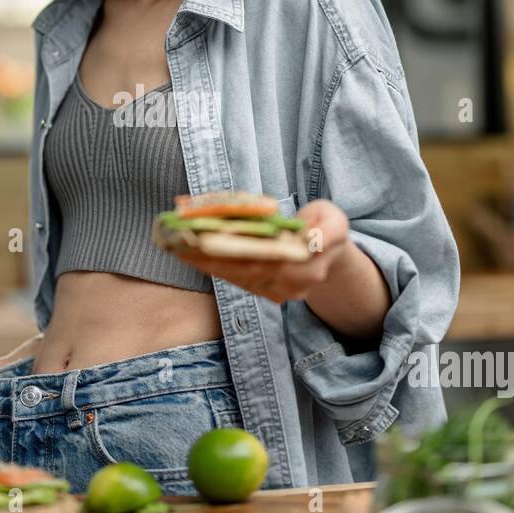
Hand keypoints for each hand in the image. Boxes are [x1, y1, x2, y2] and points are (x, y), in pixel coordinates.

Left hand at [172, 199, 350, 303]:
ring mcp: (280, 292)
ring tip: (179, 247)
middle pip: (249, 267)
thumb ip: (326, 228)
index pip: (271, 254)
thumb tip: (307, 238)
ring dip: (207, 262)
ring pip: (239, 276)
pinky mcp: (267, 293)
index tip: (207, 239)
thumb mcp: (335, 219)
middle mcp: (296, 283)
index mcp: (313, 261)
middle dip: (214, 255)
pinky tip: (192, 256)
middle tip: (182, 241)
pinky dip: (214, 268)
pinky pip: (237, 280)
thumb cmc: (324, 227)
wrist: (328, 256)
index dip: (238, 248)